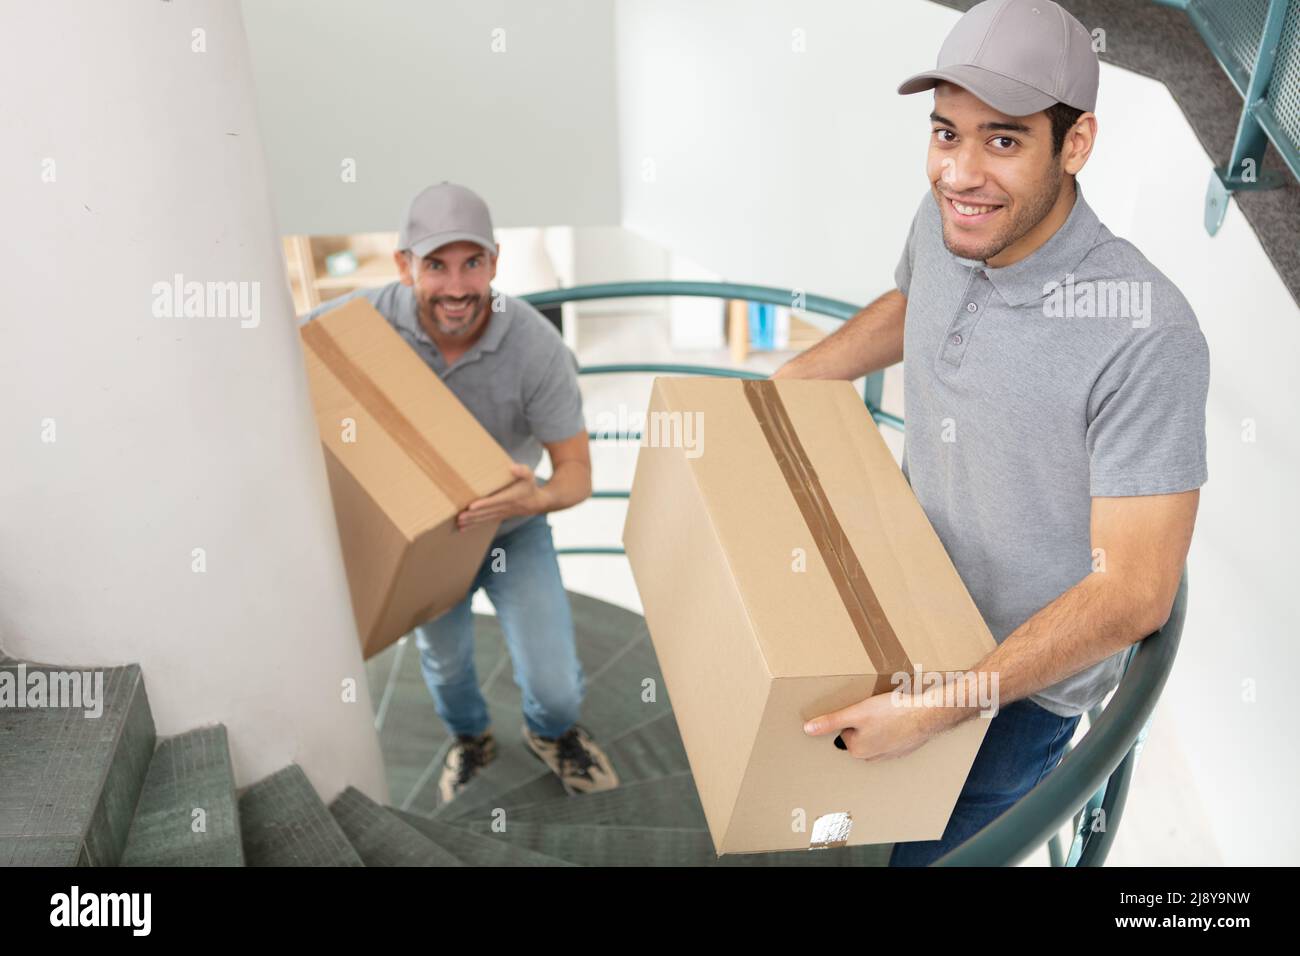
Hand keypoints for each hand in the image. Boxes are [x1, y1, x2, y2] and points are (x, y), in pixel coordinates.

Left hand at [456, 463, 546, 530]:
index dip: (483, 504)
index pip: (495, 501)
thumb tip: (512, 467)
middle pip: (487, 512)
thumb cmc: (530, 486)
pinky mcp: (498, 516)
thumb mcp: (529, 475)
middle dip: (473, 516)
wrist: (536, 503)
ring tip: (459, 524)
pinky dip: (475, 525)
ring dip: (472, 522)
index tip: (471, 506)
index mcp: (510, 497)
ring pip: (485, 519)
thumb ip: (521, 471)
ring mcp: (501, 513)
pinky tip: (464, 528)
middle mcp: (505, 507)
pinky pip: (485, 522)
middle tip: (460, 517)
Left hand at [802, 688, 952, 761]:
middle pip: (859, 734)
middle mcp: (872, 757)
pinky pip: (892, 737)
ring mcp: (890, 755)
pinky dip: (893, 728)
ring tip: (888, 713)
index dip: (852, 716)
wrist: (927, 714)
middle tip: (876, 710)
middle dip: (865, 722)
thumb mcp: (856, 713)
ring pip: (876, 735)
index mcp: (858, 750)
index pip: (844, 730)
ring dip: (880, 725)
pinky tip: (899, 718)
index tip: (862, 709)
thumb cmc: (892, 712)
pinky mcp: (904, 748)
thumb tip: (808, 730)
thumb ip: (831, 722)